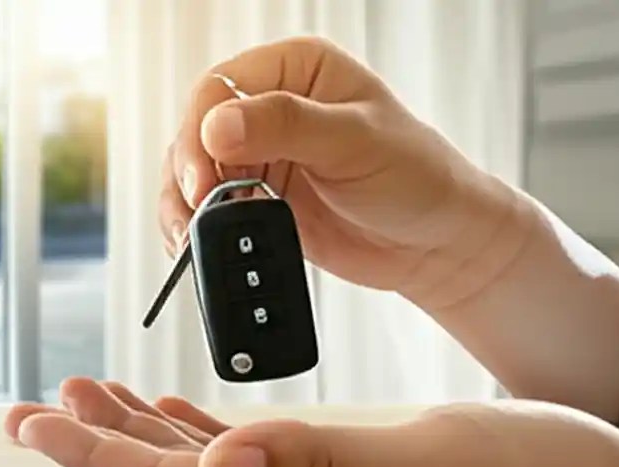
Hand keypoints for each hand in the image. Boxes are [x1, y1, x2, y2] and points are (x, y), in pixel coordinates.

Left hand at [7, 379, 618, 466]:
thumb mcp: (424, 466)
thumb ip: (318, 463)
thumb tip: (219, 464)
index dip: (93, 454)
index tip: (32, 425)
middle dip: (92, 441)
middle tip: (30, 411)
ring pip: (199, 460)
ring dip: (136, 429)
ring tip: (84, 397)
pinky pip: (247, 452)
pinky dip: (199, 428)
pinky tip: (182, 414)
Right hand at [162, 36, 528, 310]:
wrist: (435, 245)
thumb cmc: (417, 179)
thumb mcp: (356, 142)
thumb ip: (286, 125)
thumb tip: (219, 125)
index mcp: (297, 69)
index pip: (220, 86)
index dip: (201, 131)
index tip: (206, 177)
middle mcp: (271, 106)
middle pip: (195, 129)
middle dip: (189, 173)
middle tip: (202, 208)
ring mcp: (259, 154)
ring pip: (191, 169)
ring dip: (183, 203)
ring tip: (193, 234)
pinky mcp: (254, 197)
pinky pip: (204, 206)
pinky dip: (194, 225)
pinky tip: (197, 241)